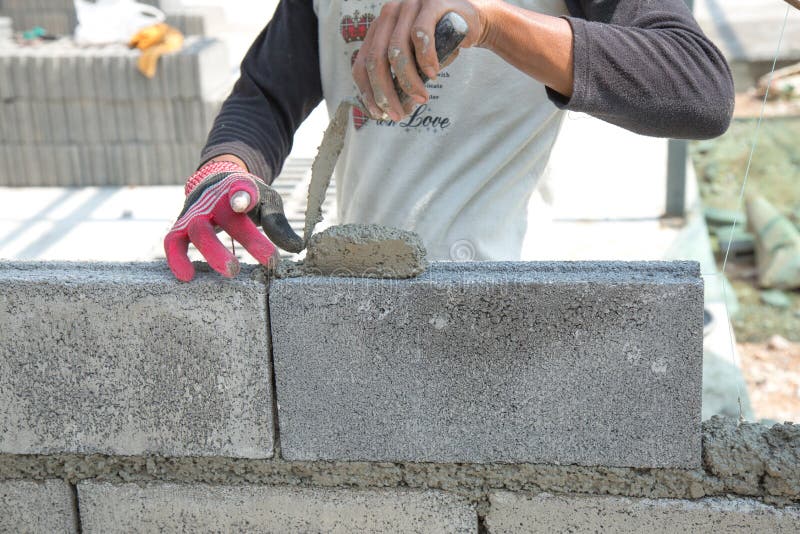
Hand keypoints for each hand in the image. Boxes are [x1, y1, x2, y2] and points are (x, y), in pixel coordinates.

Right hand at [164, 160, 302, 281]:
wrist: (217, 181)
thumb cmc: (248, 198)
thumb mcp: (267, 202)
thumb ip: (278, 223)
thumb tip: (296, 247)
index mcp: (240, 189)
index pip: (241, 189)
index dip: (241, 196)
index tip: (242, 203)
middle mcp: (215, 199)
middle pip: (222, 218)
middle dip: (239, 239)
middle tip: (243, 265)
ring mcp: (196, 212)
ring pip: (197, 230)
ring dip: (212, 252)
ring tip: (230, 273)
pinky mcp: (182, 224)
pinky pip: (173, 241)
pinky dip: (177, 258)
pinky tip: (187, 277)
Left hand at [352, 0, 488, 120]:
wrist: (472, 20)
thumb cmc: (441, 44)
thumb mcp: (416, 63)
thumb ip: (400, 79)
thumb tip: (390, 111)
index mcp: (379, 29)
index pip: (362, 63)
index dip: (368, 91)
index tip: (379, 114)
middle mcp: (389, 14)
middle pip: (375, 59)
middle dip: (385, 93)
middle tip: (398, 114)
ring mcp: (408, 6)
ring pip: (396, 51)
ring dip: (408, 81)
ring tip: (421, 97)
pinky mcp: (431, 4)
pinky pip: (421, 36)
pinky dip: (425, 60)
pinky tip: (433, 74)